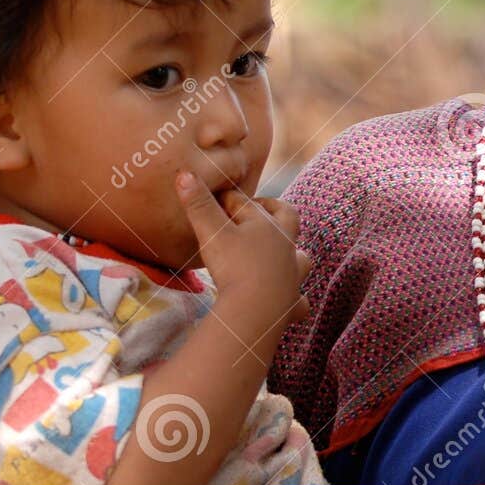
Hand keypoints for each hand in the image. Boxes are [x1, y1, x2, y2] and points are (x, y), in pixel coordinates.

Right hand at [175, 171, 310, 351]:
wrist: (257, 311)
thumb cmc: (235, 266)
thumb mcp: (212, 232)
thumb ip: (198, 204)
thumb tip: (183, 173)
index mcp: (269, 225)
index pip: (247, 204)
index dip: (230, 199)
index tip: (216, 198)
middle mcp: (286, 247)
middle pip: (286, 219)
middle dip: (272, 211)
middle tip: (256, 209)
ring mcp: (293, 276)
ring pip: (300, 257)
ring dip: (291, 254)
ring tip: (277, 256)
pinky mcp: (293, 305)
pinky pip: (299, 301)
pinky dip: (295, 300)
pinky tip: (289, 301)